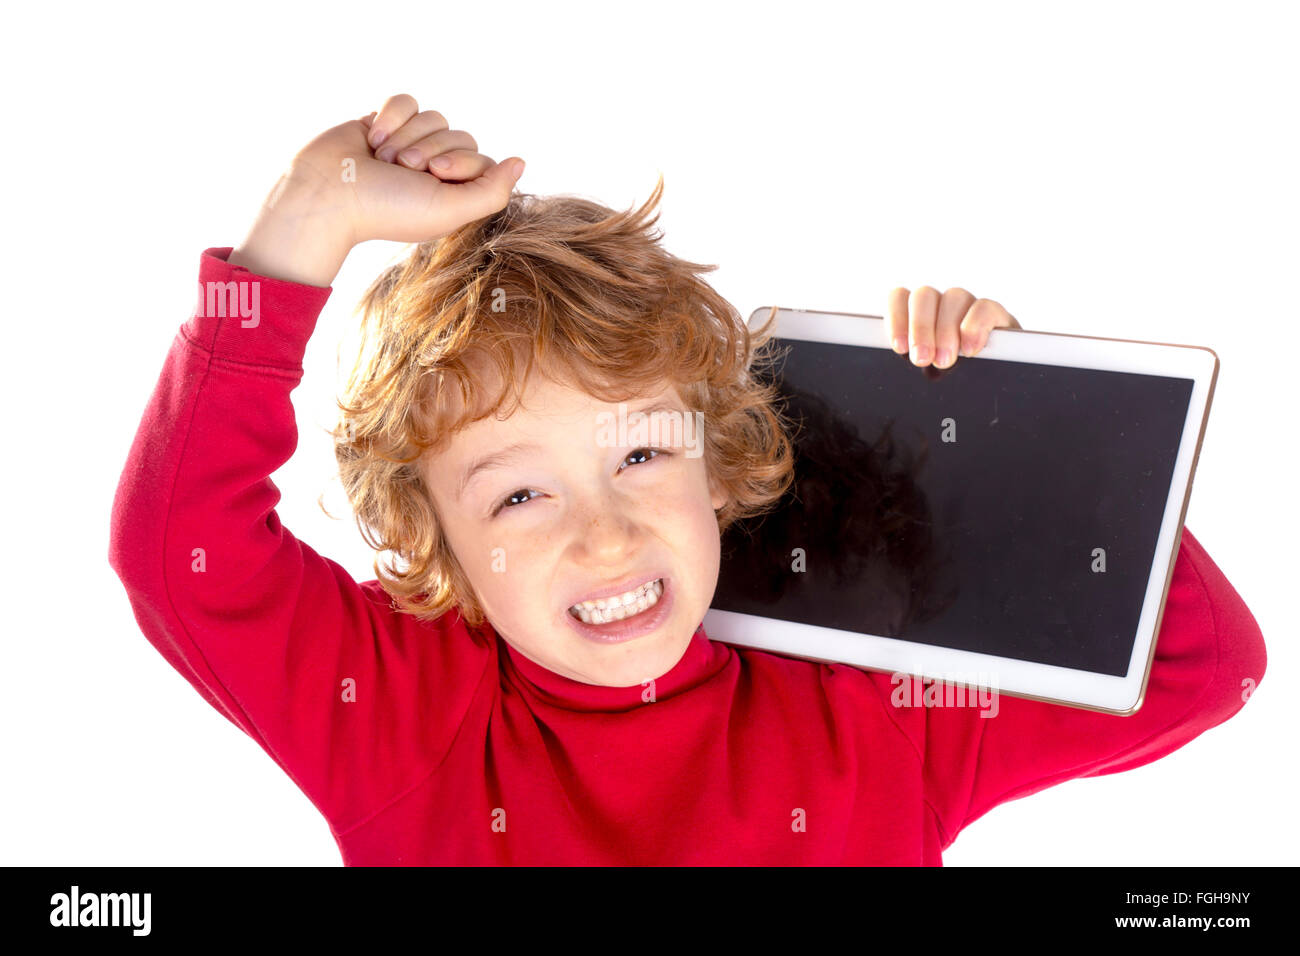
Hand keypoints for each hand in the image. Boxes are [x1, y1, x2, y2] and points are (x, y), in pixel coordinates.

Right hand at [287, 92, 525, 247]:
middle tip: (403, 170)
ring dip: (407, 137)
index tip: (435, 176)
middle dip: (430, 149)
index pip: (482, 160)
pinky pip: (408, 100)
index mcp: (453, 195)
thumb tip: (519, 162)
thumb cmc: (387, 210)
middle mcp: (434, 170)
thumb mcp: (449, 210)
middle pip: (460, 136)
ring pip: (434, 117)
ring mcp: (410, 144)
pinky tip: (372, 138)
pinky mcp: (386, 122)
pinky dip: (391, 115)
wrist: (327, 192)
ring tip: (384, 159)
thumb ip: (492, 191)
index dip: (461, 162)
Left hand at [886, 286, 1021, 368]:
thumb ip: (913, 359)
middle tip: (922, 359)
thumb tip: (898, 360)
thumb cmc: (952, 381)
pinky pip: (984, 306)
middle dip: (921, 328)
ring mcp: (969, 306)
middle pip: (924, 295)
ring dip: (946, 330)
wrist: (993, 387)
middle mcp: (942, 304)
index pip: (900, 297)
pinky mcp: (996, 315)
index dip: (896, 317)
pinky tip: (970, 349)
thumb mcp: (927, 372)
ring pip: (954, 296)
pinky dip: (975, 326)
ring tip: (944, 360)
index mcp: (918, 314)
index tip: (900, 347)